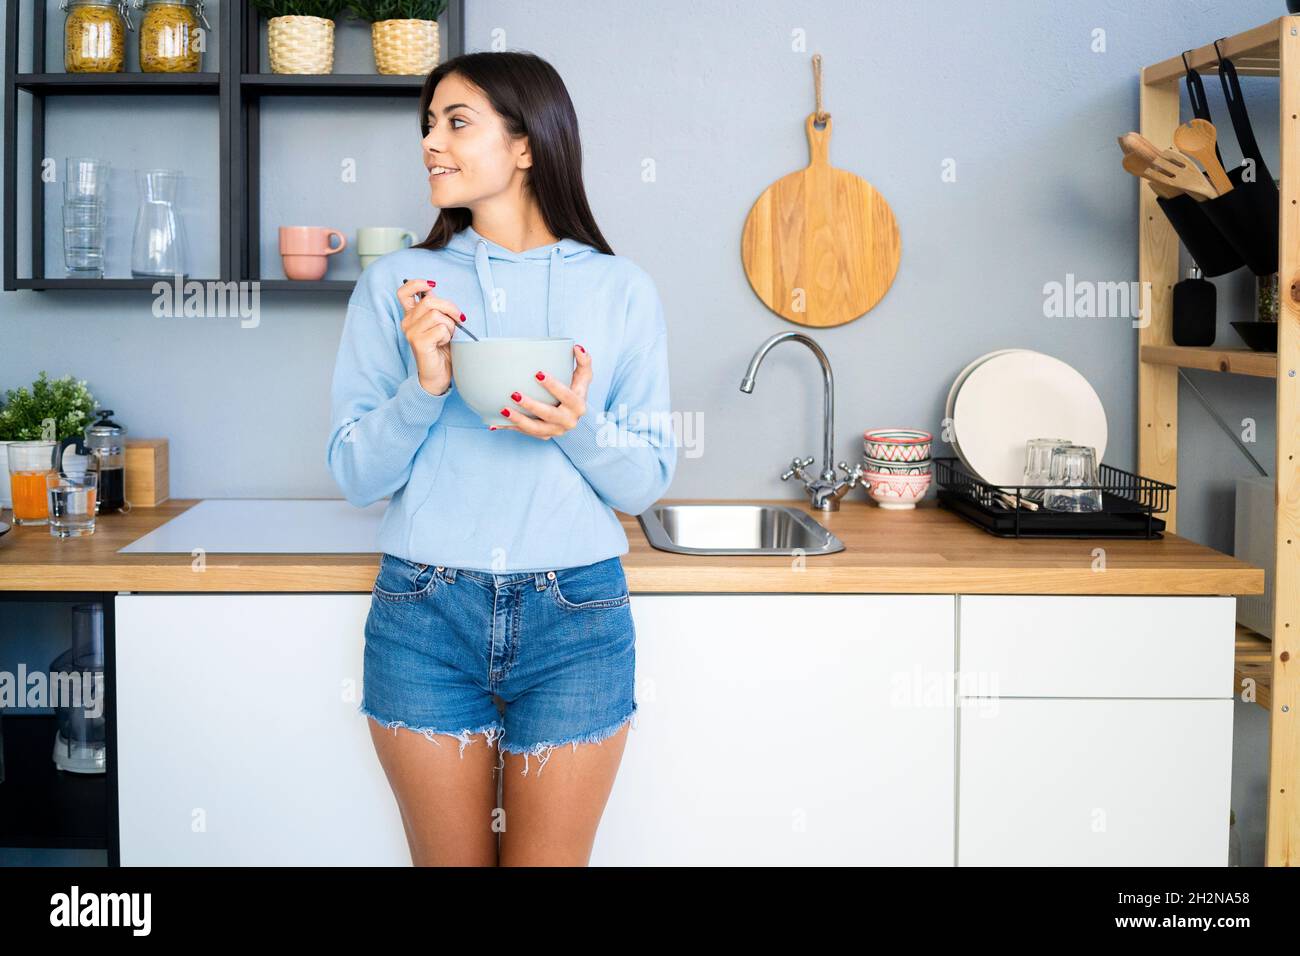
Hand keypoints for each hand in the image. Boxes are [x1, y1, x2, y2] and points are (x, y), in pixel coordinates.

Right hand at [397, 279, 464, 396]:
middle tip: (459, 319)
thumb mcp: (440, 324)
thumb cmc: (441, 350)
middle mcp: (407, 322)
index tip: (432, 285)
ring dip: (450, 325)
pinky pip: (440, 329)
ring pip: (437, 315)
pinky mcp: (418, 342)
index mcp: (411, 315)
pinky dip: (448, 335)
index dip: (417, 284)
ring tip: (448, 336)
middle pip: (430, 301)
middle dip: (450, 308)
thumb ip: (436, 308)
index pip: (404, 292)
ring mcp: (411, 332)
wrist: (439, 375)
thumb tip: (435, 289)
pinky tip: (444, 344)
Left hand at [491, 345, 590, 437]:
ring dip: (518, 420)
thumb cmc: (576, 391)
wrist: (573, 413)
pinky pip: (525, 432)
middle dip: (531, 406)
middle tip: (515, 394)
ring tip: (503, 410)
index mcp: (578, 406)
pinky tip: (496, 423)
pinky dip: (510, 428)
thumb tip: (578, 347)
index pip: (567, 396)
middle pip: (549, 415)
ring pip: (535, 428)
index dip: (553, 386)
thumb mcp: (583, 377)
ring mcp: (555, 430)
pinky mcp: (544, 435)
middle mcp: (568, 421)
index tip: (538, 374)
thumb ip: (584, 361)